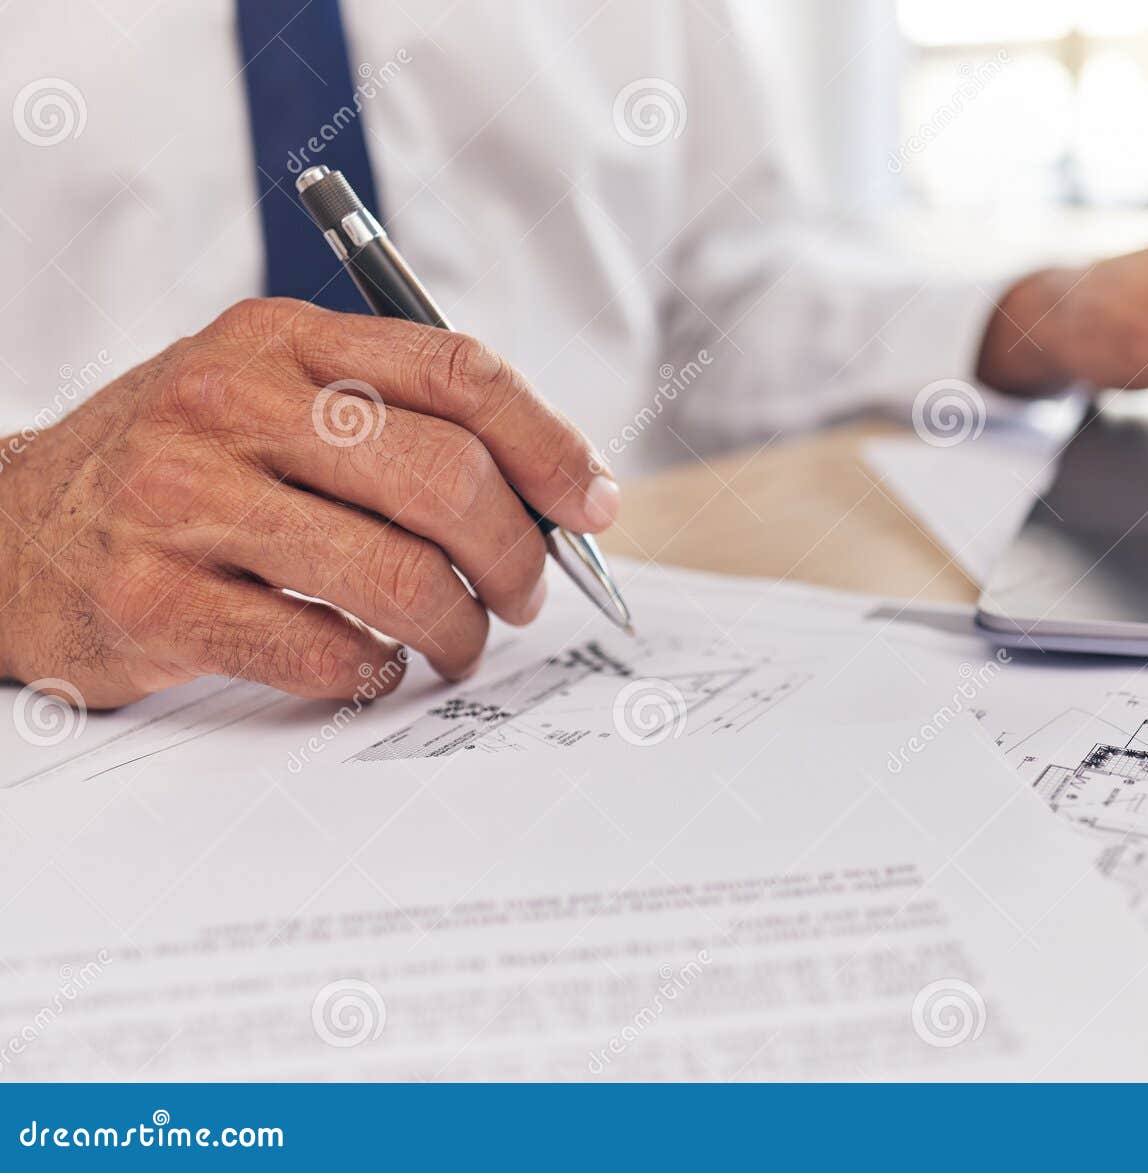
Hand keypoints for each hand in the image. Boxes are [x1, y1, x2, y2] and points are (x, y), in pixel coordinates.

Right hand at [0, 298, 619, 707]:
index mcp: (278, 340)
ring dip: (458, 627)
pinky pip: (321, 649)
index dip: (550, 443)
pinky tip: (371, 664)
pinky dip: (374, 670)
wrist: (7, 532)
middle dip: (518, 555)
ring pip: (396, 575)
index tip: (592, 503)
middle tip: (526, 595)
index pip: (458, 370)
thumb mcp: (267, 397)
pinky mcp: (152, 600)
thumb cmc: (175, 469)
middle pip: (445, 478)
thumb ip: (393, 422)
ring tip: (457, 640)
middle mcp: (228, 403)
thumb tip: (551, 494)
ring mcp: (183, 501)